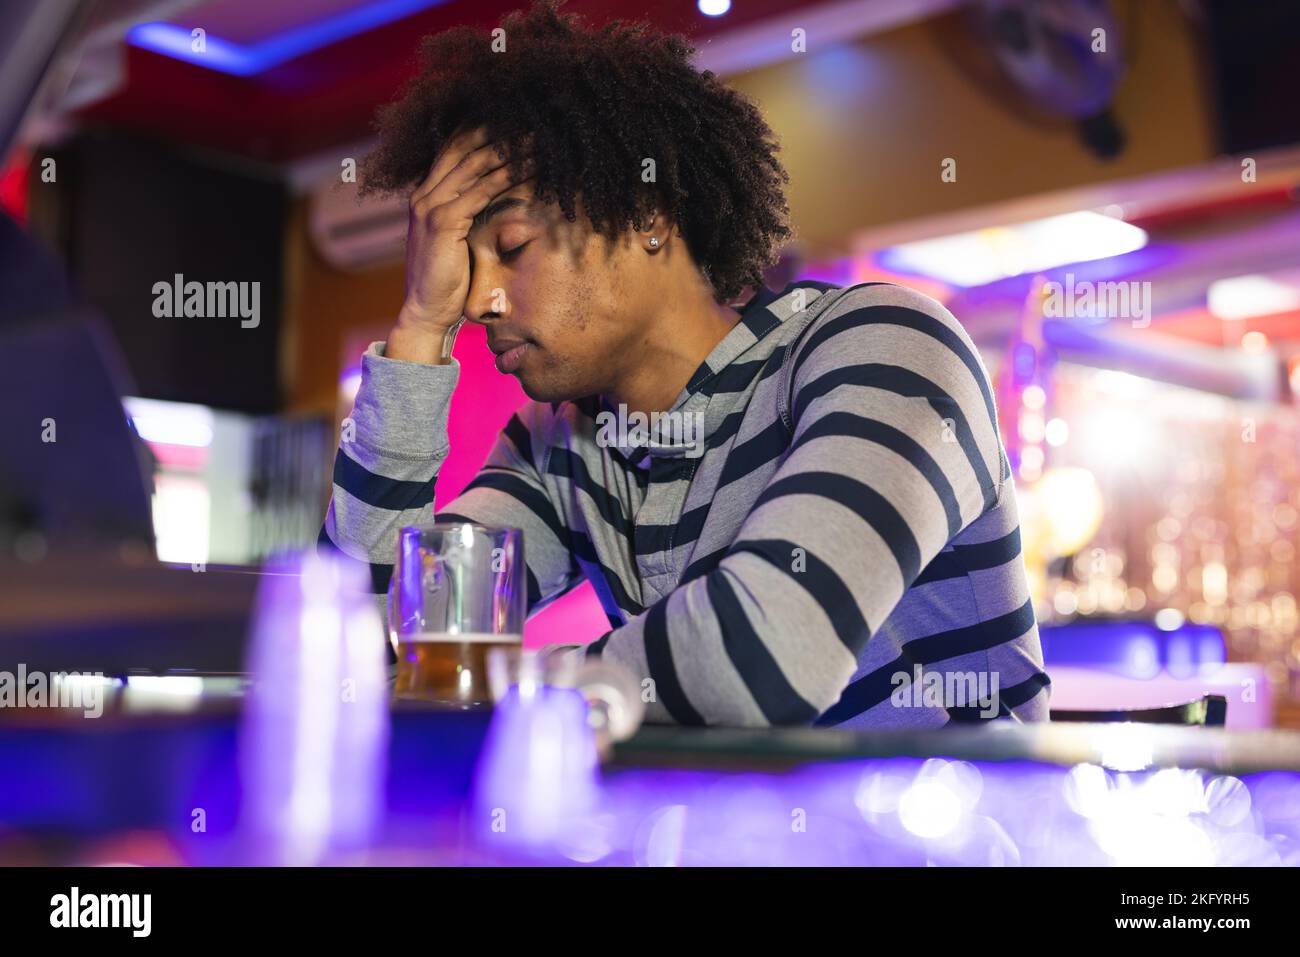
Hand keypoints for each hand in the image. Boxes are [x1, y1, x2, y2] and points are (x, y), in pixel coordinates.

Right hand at [386, 127, 528, 362]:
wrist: (426, 310)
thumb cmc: (447, 279)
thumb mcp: (455, 239)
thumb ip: (465, 214)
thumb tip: (493, 198)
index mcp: (425, 195)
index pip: (452, 149)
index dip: (480, 131)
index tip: (511, 120)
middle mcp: (424, 194)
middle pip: (463, 148)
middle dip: (497, 132)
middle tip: (530, 120)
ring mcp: (431, 207)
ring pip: (474, 166)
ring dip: (508, 150)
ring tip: (537, 139)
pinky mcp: (443, 223)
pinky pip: (480, 192)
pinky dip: (505, 177)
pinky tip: (527, 167)